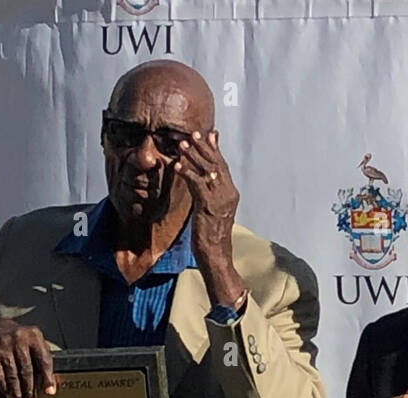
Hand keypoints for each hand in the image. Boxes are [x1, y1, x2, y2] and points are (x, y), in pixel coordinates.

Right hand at [0, 320, 54, 397]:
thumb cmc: (16, 341)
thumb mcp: (31, 342)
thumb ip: (41, 358)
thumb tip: (50, 383)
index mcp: (33, 334)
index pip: (44, 359)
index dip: (48, 378)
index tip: (50, 391)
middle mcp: (19, 337)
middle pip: (27, 370)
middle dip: (30, 390)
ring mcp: (3, 345)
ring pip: (13, 375)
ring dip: (17, 392)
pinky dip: (5, 386)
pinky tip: (8, 393)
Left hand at [176, 131, 244, 305]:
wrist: (216, 255)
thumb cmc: (211, 236)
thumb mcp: (211, 211)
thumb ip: (208, 194)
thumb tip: (201, 181)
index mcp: (230, 193)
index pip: (222, 166)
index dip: (215, 150)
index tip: (209, 134)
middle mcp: (228, 193)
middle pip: (216, 164)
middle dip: (204, 147)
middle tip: (193, 132)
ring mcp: (219, 200)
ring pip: (206, 171)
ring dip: (193, 156)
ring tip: (182, 144)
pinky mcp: (208, 207)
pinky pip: (196, 185)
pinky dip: (187, 174)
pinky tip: (177, 166)